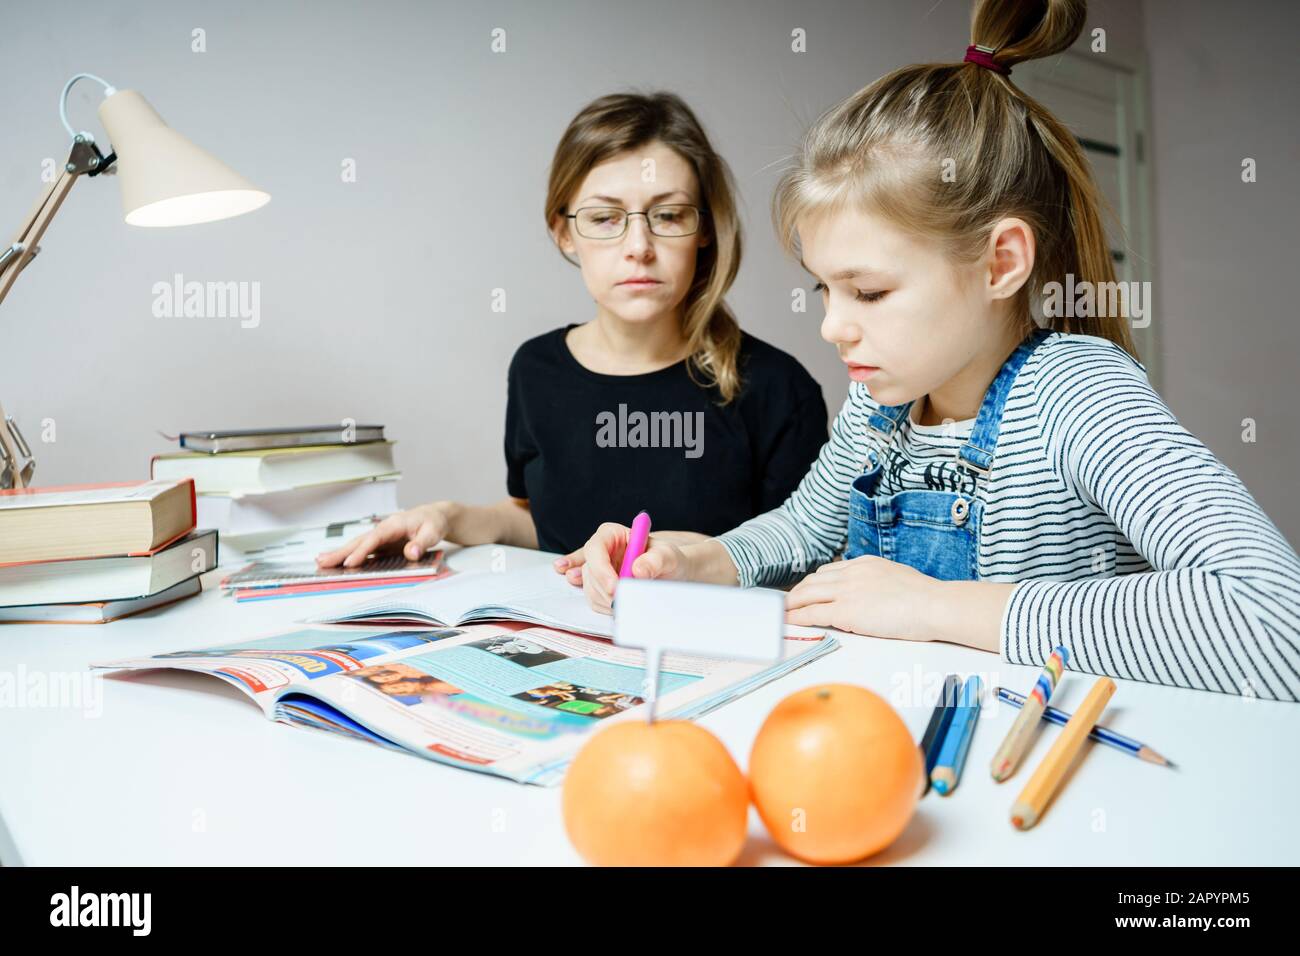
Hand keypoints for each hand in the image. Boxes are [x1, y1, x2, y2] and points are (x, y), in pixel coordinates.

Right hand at [316, 503, 448, 567]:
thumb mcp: (433, 532)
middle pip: (359, 540)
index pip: (375, 538)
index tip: (350, 562)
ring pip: (357, 544)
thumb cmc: (434, 522)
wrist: (435, 516)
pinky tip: (338, 562)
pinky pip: (363, 549)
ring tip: (321, 562)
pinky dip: (349, 555)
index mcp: (394, 525)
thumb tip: (411, 552)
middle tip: (322, 562)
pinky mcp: (382, 543)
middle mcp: (383, 528)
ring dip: (340, 553)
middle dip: (341, 552)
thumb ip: (422, 543)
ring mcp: (381, 536)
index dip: (362, 551)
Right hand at [558, 522, 690, 613]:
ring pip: (591, 589)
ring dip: (610, 600)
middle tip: (627, 600)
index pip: (595, 548)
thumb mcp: (668, 555)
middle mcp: (601, 551)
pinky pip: (595, 601)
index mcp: (612, 534)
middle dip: (607, 589)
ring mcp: (598, 570)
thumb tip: (637, 570)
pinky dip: (609, 607)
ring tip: (633, 598)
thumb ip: (655, 560)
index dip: (601, 568)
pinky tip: (625, 603)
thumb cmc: (668, 559)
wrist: (671, 574)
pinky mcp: (598, 587)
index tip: (614, 587)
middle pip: (590, 571)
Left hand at [785, 554, 941, 639]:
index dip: (813, 584)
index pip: (829, 571)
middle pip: (812, 581)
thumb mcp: (897, 577)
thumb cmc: (925, 597)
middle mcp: (851, 573)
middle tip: (786, 603)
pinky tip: (787, 622)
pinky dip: (796, 618)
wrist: (934, 604)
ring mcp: (847, 591)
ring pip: (806, 595)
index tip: (806, 591)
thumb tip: (874, 593)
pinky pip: (812, 614)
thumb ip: (879, 582)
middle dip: (797, 593)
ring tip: (780, 613)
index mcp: (864, 563)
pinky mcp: (846, 612)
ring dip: (790, 604)